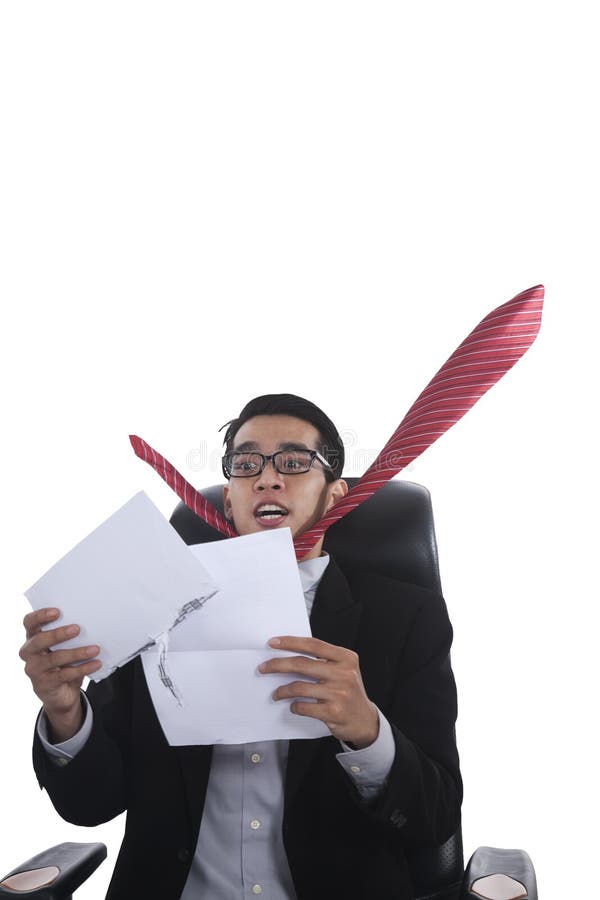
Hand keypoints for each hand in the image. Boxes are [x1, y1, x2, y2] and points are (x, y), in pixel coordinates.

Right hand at [20, 608, 100, 741]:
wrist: (61, 694)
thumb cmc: (63, 663)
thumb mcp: (64, 647)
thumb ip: (70, 635)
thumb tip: (92, 621)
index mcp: (32, 637)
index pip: (29, 623)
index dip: (40, 616)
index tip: (57, 611)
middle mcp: (29, 652)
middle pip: (39, 640)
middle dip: (58, 634)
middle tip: (77, 629)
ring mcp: (34, 669)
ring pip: (54, 658)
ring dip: (77, 653)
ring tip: (95, 649)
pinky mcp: (43, 684)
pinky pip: (64, 674)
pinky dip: (83, 668)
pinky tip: (96, 663)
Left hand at [259, 636, 378, 748]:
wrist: (365, 720)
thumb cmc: (348, 691)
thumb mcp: (343, 670)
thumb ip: (323, 661)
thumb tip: (288, 655)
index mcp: (345, 658)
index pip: (313, 645)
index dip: (290, 642)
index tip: (272, 643)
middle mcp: (344, 673)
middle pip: (302, 664)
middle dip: (277, 665)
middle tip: (263, 668)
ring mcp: (339, 693)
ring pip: (299, 687)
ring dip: (282, 690)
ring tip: (276, 693)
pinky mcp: (334, 712)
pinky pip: (303, 706)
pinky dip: (294, 706)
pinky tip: (293, 706)